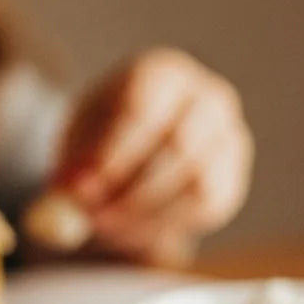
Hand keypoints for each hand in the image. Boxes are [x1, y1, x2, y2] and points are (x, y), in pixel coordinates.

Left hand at [52, 48, 252, 264]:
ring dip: (143, 214)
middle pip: (178, 145)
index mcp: (162, 73)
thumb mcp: (76, 139)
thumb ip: (73, 164)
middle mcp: (207, 99)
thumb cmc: (102, 134)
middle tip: (89, 217)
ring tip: (100, 224)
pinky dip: (161, 227)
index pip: (142, 108)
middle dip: (129, 190)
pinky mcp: (232, 180)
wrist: (137, 144)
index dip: (112, 152)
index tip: (81, 188)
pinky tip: (126, 230)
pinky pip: (204, 209)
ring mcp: (228, 139)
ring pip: (196, 183)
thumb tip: (71, 193)